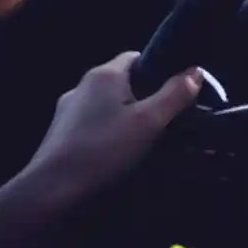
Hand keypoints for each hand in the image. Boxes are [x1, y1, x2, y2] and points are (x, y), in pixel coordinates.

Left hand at [24, 52, 201, 205]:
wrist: (52, 190)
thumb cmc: (104, 149)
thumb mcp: (149, 122)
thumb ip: (175, 95)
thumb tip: (195, 71)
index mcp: (104, 75)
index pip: (136, 57)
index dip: (159, 70)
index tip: (176, 92)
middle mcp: (82, 86)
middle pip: (122, 81)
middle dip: (144, 97)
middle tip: (166, 119)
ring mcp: (67, 110)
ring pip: (107, 104)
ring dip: (125, 116)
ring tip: (144, 140)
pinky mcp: (60, 133)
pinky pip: (93, 123)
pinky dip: (108, 131)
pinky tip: (117, 153)